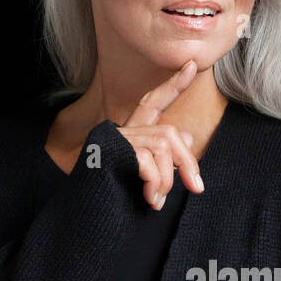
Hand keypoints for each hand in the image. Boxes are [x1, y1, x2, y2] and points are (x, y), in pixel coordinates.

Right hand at [117, 59, 204, 209]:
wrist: (83, 215)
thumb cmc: (111, 199)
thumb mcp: (142, 177)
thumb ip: (164, 156)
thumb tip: (187, 135)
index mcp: (129, 134)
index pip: (153, 103)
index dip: (173, 85)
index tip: (192, 65)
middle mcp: (120, 131)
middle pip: (168, 133)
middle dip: (187, 161)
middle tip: (197, 188)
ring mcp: (114, 139)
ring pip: (161, 146)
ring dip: (167, 179)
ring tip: (158, 202)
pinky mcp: (110, 150)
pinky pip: (147, 159)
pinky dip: (155, 182)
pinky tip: (150, 199)